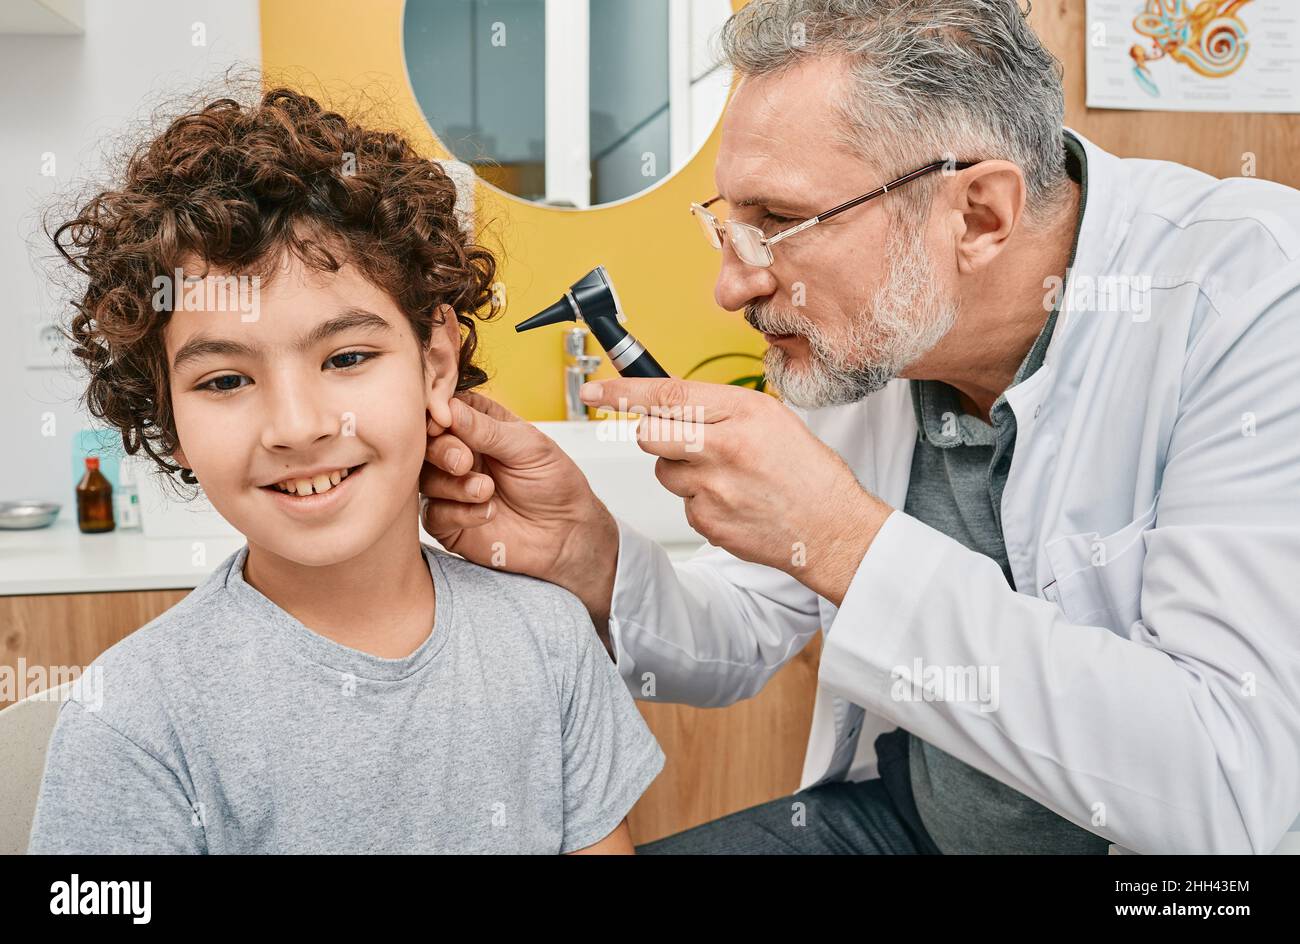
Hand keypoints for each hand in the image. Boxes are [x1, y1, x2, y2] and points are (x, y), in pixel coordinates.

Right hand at [420, 392, 620, 622]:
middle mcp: (458, 452)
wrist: (566, 532)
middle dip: (442, 450)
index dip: (437, 413)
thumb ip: (486, 429)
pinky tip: (489, 513)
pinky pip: (434, 514)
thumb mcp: (528, 446)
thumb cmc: (553, 482)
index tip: (443, 421)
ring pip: (425, 479)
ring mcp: (450, 487)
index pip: (443, 409)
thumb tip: (448, 408)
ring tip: (486, 490)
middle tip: (465, 461)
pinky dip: (459, 513)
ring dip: (454, 485)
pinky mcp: (449, 522)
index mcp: (477, 424)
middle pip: (425, 443)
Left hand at [580, 378, 891, 605]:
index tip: (594, 390)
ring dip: (684, 472)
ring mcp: (713, 489)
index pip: (666, 395)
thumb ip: (720, 408)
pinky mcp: (707, 522)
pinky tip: (734, 503)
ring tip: (727, 478)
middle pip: (649, 435)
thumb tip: (670, 403)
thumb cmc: (807, 472)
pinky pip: (684, 504)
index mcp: (742, 413)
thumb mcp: (771, 419)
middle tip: (686, 442)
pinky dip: (701, 502)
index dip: (622, 391)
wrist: (832, 528)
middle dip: (657, 436)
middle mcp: (723, 448)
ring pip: (664, 472)